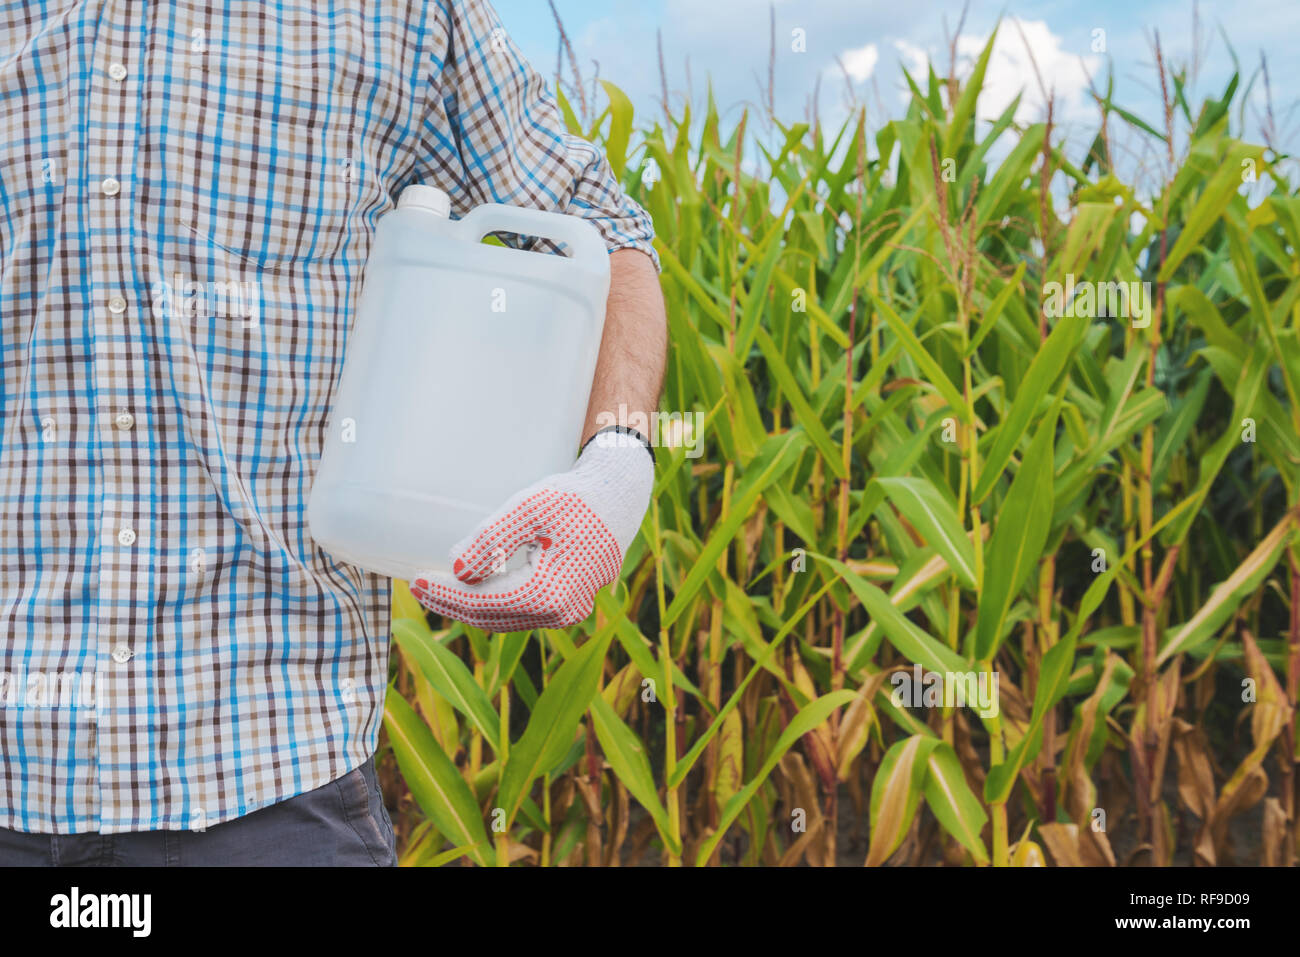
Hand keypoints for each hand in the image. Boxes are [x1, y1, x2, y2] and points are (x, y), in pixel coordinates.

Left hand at [409, 430, 653, 629]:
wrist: (621, 495)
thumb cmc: (577, 497)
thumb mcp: (530, 508)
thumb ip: (491, 540)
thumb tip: (456, 571)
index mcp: (550, 594)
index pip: (483, 603)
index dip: (446, 594)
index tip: (416, 579)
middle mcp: (561, 612)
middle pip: (492, 617)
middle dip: (454, 604)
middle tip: (420, 586)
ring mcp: (569, 611)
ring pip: (508, 619)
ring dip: (473, 607)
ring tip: (442, 589)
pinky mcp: (571, 602)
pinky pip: (524, 611)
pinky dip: (496, 603)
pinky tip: (476, 587)